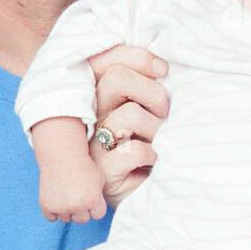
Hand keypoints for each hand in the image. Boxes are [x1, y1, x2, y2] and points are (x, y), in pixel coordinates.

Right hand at [39, 155, 107, 223]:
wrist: (62, 155)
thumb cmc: (83, 166)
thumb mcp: (100, 181)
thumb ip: (99, 199)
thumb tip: (94, 214)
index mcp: (93, 199)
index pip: (98, 215)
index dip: (94, 204)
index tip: (90, 194)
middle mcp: (77, 206)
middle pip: (82, 219)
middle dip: (81, 209)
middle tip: (77, 193)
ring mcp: (60, 207)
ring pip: (66, 218)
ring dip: (67, 210)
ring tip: (66, 193)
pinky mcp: (46, 206)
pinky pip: (52, 218)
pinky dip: (53, 210)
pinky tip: (56, 198)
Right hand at [87, 44, 169, 206]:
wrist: (147, 192)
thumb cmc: (151, 144)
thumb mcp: (150, 108)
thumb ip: (146, 83)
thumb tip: (162, 64)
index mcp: (96, 94)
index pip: (107, 59)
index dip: (138, 57)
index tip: (163, 70)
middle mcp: (88, 115)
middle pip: (117, 78)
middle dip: (153, 93)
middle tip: (163, 113)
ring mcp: (91, 144)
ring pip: (130, 113)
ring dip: (155, 128)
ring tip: (156, 141)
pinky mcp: (101, 172)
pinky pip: (134, 150)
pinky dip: (152, 156)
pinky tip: (151, 164)